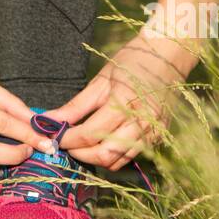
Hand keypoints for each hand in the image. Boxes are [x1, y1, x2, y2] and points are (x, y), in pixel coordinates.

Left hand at [42, 31, 190, 170]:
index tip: (52, 136)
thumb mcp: (100, 80)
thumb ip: (76, 105)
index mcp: (124, 103)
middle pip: (104, 154)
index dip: (67, 139)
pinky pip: (130, 156)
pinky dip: (112, 155)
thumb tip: (50, 119)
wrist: (168, 58)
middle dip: (79, 154)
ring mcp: (152, 133)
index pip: (89, 134)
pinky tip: (102, 142)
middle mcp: (141, 122)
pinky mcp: (158, 138)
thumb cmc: (132, 63)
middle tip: (65, 143)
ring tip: (81, 144)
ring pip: (117, 161)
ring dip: (94, 158)